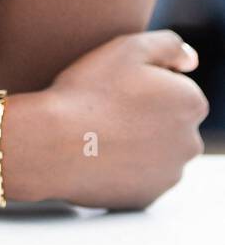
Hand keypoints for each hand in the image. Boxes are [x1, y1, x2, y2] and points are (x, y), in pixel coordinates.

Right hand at [41, 30, 208, 209]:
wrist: (53, 144)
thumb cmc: (89, 91)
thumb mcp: (129, 47)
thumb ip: (170, 45)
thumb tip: (190, 60)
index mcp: (191, 103)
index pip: (175, 86)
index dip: (143, 81)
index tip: (116, 83)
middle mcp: (190, 143)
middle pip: (170, 120)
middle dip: (147, 113)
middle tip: (107, 106)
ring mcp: (169, 175)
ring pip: (155, 150)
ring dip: (136, 141)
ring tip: (99, 130)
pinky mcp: (147, 198)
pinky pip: (139, 176)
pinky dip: (124, 166)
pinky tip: (98, 153)